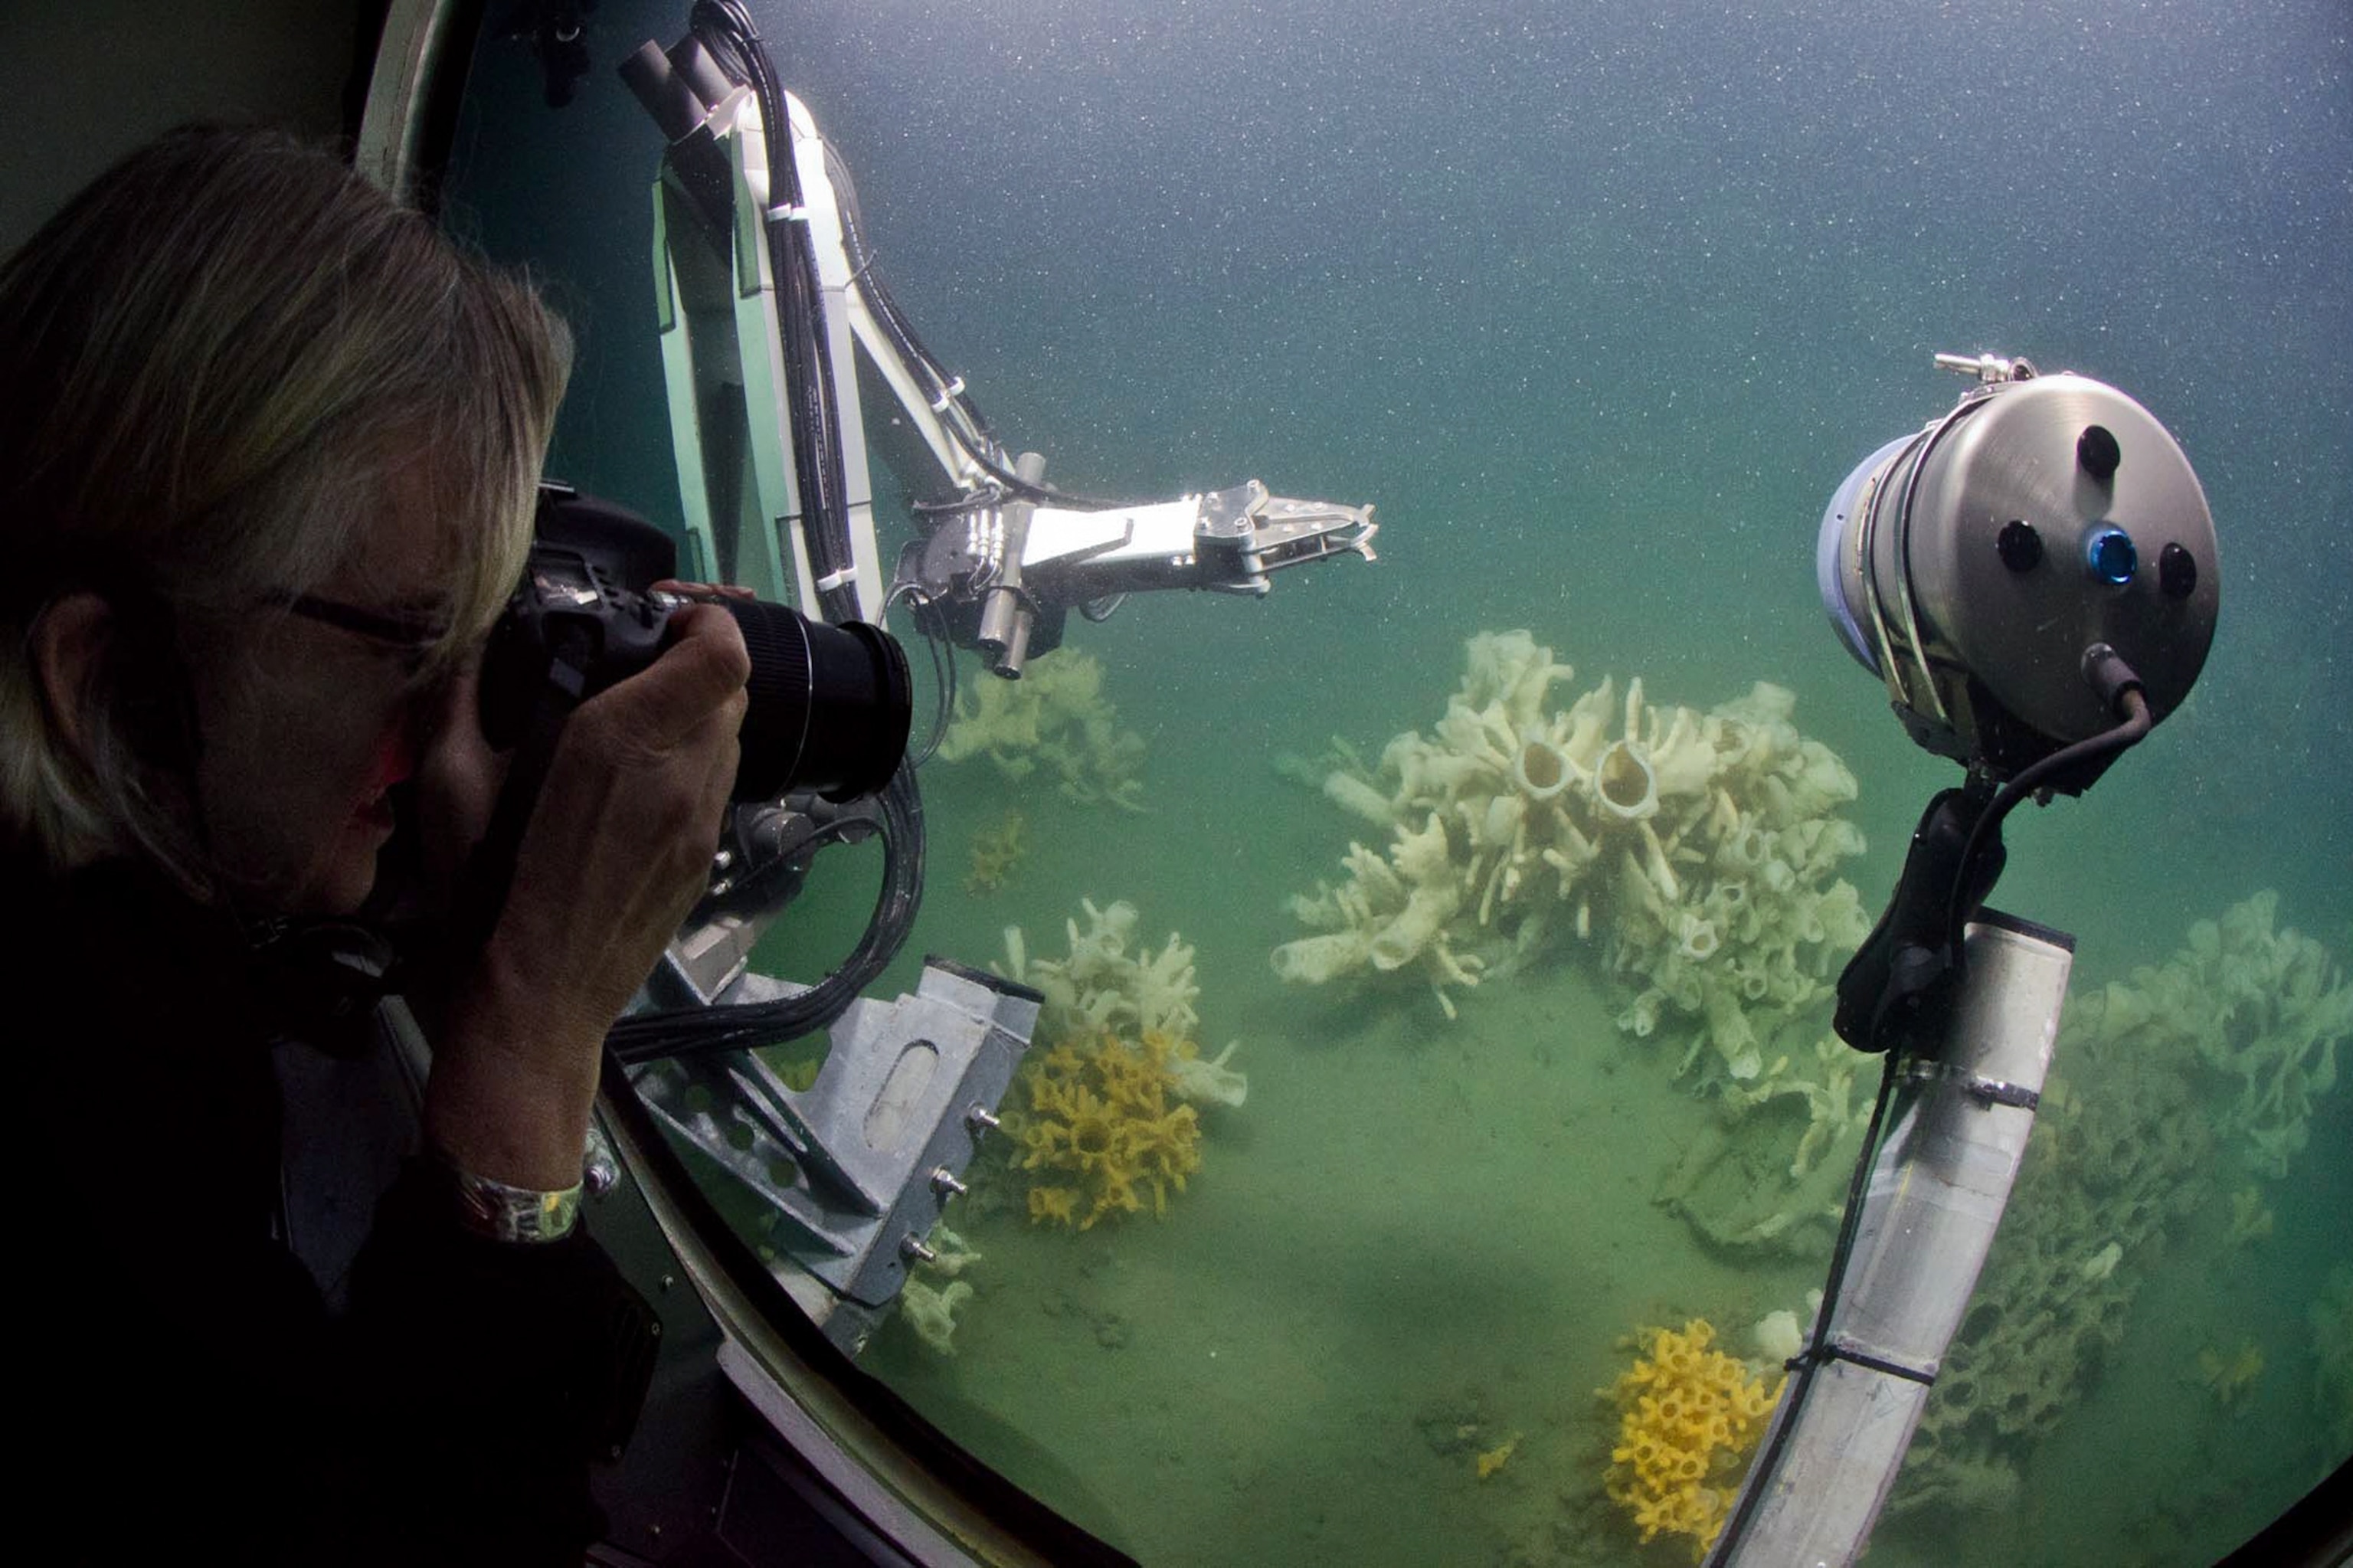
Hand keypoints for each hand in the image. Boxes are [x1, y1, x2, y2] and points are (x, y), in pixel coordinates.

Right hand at [424, 603, 749, 1187]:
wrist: (539, 997)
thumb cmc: (487, 888)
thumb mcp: (450, 784)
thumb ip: (457, 698)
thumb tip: (459, 640)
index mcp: (622, 741)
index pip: (721, 653)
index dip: (708, 621)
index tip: (666, 619)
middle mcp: (681, 774)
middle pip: (733, 687)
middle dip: (698, 662)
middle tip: (648, 659)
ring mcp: (702, 821)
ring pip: (733, 736)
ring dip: (700, 712)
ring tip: (643, 717)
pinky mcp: (706, 858)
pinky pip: (719, 784)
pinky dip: (695, 762)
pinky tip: (644, 778)